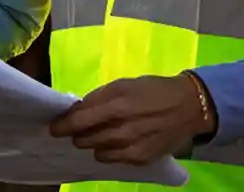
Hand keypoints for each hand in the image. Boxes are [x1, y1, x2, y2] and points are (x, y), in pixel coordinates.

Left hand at [49, 73, 213, 165]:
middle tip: (83, 127)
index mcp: (117, 103)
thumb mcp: (124, 84)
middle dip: (78, 133)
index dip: (63, 125)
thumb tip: (77, 109)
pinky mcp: (140, 159)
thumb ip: (99, 97)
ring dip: (93, 142)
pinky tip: (117, 141)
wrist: (189, 107)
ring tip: (103, 133)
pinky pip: (111, 159)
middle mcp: (122, 128)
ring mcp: (131, 146)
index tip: (54, 126)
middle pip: (84, 138)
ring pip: (95, 151)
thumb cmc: (153, 90)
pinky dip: (109, 151)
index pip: (79, 120)